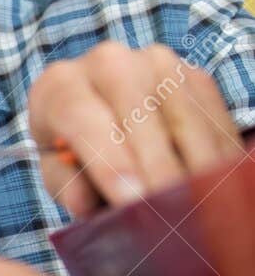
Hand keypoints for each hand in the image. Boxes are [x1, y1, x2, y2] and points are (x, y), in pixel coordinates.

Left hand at [28, 41, 244, 215]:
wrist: (102, 108)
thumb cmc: (74, 149)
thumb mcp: (59, 171)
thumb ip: (69, 185)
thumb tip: (86, 202)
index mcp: (60, 85)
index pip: (81, 119)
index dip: (108, 163)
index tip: (131, 199)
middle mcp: (107, 63)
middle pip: (138, 112)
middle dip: (157, 167)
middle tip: (169, 211)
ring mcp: (154, 63)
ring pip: (182, 115)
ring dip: (194, 164)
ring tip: (198, 205)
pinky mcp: (193, 75)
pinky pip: (213, 116)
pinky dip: (218, 153)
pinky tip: (215, 186)